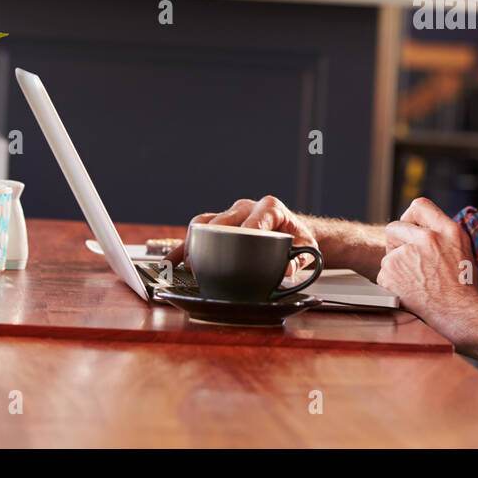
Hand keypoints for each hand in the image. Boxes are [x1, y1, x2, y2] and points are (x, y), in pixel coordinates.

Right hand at [164, 196, 319, 278]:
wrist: (295, 233)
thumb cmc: (299, 240)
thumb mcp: (307, 251)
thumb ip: (300, 261)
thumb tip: (286, 271)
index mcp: (271, 207)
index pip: (257, 216)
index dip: (248, 229)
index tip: (241, 246)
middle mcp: (247, 207)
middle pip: (224, 220)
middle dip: (213, 242)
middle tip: (206, 267)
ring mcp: (231, 214)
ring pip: (205, 223)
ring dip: (193, 244)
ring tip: (187, 267)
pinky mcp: (219, 225)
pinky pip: (197, 233)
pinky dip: (183, 247)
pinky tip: (170, 262)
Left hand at [378, 198, 477, 336]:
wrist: (462, 315)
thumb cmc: (465, 288)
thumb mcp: (463, 250)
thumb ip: (443, 235)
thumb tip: (423, 229)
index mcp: (447, 230)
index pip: (419, 206)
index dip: (409, 218)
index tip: (410, 229)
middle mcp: (427, 238)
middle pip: (394, 228)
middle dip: (396, 243)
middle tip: (408, 261)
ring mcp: (407, 254)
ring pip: (388, 255)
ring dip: (396, 268)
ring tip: (417, 283)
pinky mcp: (392, 272)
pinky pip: (383, 275)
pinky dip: (391, 285)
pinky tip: (409, 293)